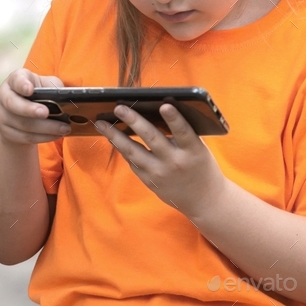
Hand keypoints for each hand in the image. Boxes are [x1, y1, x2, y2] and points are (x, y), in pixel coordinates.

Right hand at [0, 68, 70, 145]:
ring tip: (64, 128)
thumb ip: (54, 87)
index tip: (30, 89)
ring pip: (22, 124)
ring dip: (45, 128)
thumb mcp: (46, 85)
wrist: (22, 114)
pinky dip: (43, 137)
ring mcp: (3, 116)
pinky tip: (57, 135)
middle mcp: (5, 96)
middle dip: (30, 109)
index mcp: (15, 79)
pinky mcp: (7, 133)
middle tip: (46, 112)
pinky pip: (26, 137)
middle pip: (13, 104)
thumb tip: (67, 96)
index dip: (21, 84)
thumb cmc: (38, 94)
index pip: (16, 80)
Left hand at [96, 103, 226, 221]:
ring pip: (133, 152)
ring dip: (115, 136)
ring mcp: (160, 174)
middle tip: (119, 107)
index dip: (174, 119)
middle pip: (152, 138)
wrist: (204, 200)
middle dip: (133, 121)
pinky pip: (132, 162)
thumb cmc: (201, 166)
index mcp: (193, 151)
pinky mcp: (149, 181)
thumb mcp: (199, 148)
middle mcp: (175, 162)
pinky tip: (111, 137)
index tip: (164, 105)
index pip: (183, 132)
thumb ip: (182, 134)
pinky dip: (121, 148)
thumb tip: (156, 111)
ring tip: (101, 123)